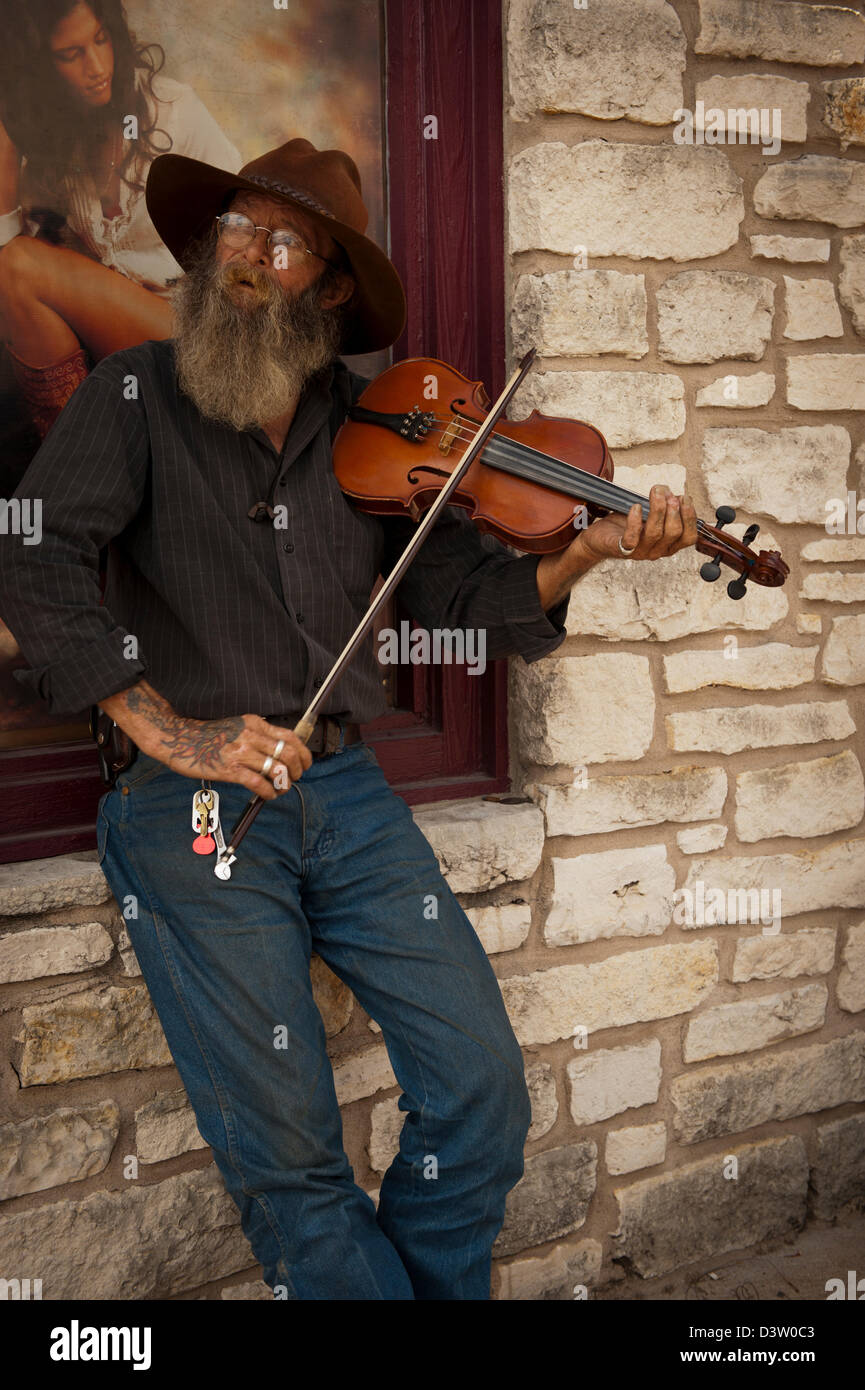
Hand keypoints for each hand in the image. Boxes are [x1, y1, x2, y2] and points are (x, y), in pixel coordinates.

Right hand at [145, 712, 312, 800]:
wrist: (179, 739)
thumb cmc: (208, 737)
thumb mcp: (238, 727)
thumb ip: (258, 736)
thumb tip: (280, 754)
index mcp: (254, 723)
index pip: (290, 736)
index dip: (304, 753)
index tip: (306, 764)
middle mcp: (250, 735)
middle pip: (288, 754)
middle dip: (298, 770)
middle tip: (294, 778)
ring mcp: (240, 752)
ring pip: (277, 769)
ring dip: (284, 784)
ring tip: (280, 789)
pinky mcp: (230, 769)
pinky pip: (259, 783)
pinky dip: (269, 792)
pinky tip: (268, 795)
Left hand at [578, 485, 696, 562]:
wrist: (598, 538)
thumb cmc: (626, 524)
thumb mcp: (650, 515)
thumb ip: (664, 506)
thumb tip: (671, 494)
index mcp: (668, 545)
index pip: (689, 538)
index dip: (690, 517)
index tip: (684, 497)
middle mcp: (656, 551)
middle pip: (674, 533)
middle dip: (673, 510)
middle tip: (667, 493)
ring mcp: (639, 552)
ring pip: (655, 533)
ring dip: (657, 509)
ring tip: (655, 492)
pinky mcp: (621, 549)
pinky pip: (632, 538)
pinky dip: (635, 521)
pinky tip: (636, 507)